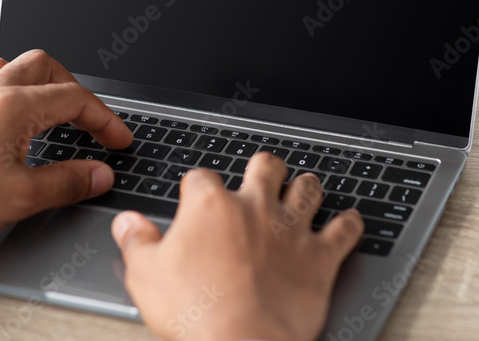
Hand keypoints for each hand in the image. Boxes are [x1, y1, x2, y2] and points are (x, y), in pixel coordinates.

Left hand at [0, 49, 131, 237]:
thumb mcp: (19, 197)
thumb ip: (66, 183)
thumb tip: (99, 175)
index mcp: (16, 107)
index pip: (76, 99)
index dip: (105, 119)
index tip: (118, 140)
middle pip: (43, 65)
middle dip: (72, 86)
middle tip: (84, 115)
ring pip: (5, 66)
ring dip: (32, 80)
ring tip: (44, 105)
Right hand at [111, 153, 363, 340]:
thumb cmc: (195, 313)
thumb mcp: (146, 277)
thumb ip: (137, 243)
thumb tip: (128, 223)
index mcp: (210, 206)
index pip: (201, 178)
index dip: (198, 187)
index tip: (196, 197)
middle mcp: (254, 207)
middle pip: (265, 167)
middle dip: (264, 168)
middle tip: (263, 175)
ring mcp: (291, 229)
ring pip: (307, 189)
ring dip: (306, 187)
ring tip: (304, 187)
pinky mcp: (320, 257)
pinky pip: (344, 230)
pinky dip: (349, 224)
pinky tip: (350, 221)